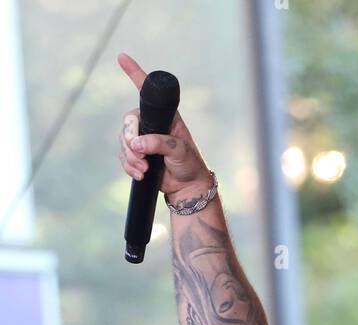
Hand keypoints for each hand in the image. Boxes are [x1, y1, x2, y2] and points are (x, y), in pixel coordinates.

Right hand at [116, 52, 209, 196]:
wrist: (188, 188)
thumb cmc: (189, 164)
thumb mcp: (179, 150)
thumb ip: (159, 143)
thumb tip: (137, 144)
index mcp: (164, 116)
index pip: (146, 91)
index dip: (134, 73)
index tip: (122, 57)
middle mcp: (152, 124)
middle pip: (128, 121)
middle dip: (130, 138)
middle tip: (140, 154)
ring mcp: (143, 140)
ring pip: (124, 140)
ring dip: (130, 156)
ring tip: (144, 168)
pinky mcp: (138, 155)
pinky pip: (124, 156)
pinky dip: (129, 166)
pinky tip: (140, 173)